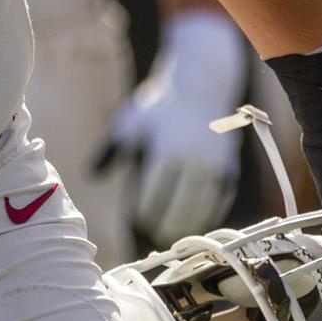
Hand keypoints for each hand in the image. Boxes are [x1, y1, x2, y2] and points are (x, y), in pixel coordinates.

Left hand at [101, 9, 247, 244]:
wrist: (201, 84)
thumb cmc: (160, 106)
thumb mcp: (133, 121)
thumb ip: (112, 149)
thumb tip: (92, 175)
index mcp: (167, 149)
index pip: (156, 189)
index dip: (148, 208)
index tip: (139, 219)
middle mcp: (194, 158)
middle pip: (182, 201)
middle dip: (170, 221)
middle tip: (158, 236)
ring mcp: (215, 163)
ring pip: (203, 201)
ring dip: (191, 221)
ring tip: (177, 234)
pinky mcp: (230, 163)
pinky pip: (221, 194)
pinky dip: (212, 210)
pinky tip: (201, 220)